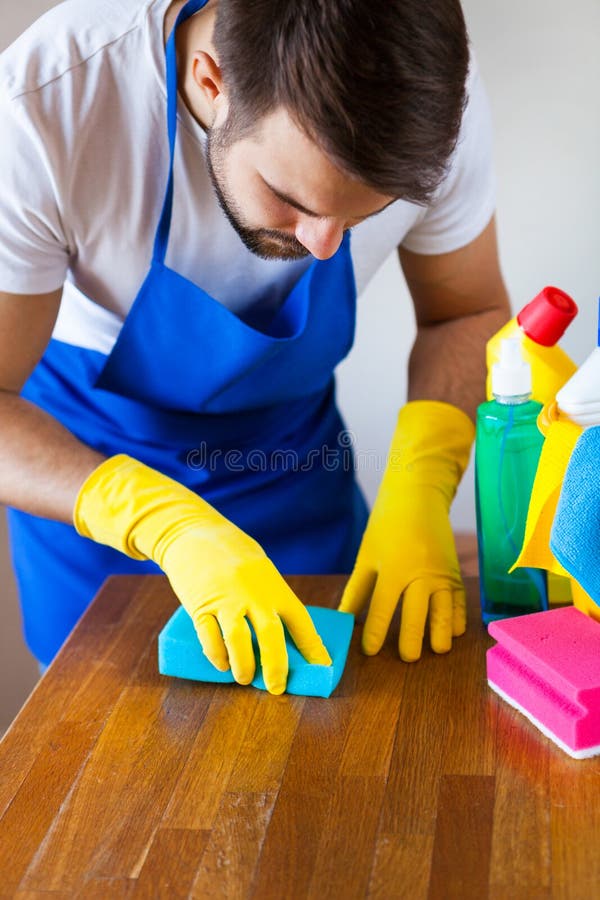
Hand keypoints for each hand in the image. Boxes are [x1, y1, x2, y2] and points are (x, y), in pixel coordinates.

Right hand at [74, 455, 330, 693]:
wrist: (195, 534)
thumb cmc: (233, 557)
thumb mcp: (261, 572)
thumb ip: (271, 601)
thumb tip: (282, 639)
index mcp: (274, 586)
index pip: (300, 621)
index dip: (313, 647)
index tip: (323, 667)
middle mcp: (253, 594)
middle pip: (270, 635)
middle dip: (276, 666)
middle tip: (277, 688)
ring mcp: (225, 599)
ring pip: (239, 639)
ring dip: (244, 665)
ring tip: (245, 679)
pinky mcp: (200, 604)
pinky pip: (208, 635)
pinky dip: (216, 655)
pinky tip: (221, 665)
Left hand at [339, 401, 472, 660]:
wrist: (418, 497)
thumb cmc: (386, 526)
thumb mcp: (367, 556)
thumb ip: (357, 589)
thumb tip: (344, 618)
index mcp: (392, 569)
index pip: (382, 609)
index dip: (375, 633)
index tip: (370, 651)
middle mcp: (419, 574)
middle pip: (416, 616)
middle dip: (411, 640)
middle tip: (406, 658)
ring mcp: (441, 574)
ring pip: (444, 612)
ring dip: (441, 634)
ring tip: (436, 650)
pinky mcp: (455, 572)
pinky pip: (459, 600)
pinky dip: (458, 618)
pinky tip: (454, 632)